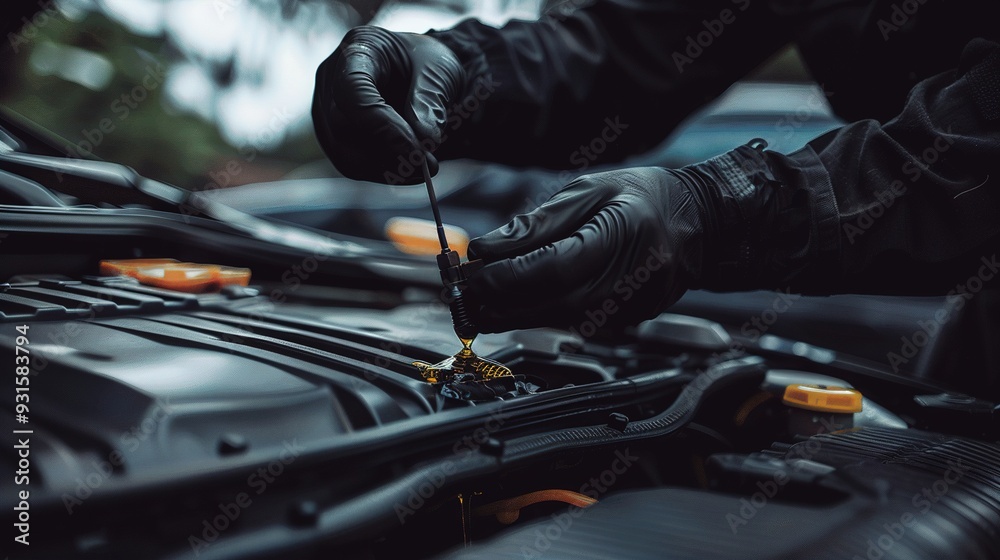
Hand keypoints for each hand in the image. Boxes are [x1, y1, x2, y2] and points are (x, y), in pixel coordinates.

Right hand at [312, 26, 464, 183]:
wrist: (415, 72)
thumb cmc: (425, 64)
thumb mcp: (439, 69)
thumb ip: (431, 99)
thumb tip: (424, 138)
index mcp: (357, 50)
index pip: (352, 90)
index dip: (382, 124)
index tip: (417, 148)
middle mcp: (330, 80)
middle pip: (343, 125)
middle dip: (388, 151)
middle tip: (427, 164)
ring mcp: (325, 111)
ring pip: (345, 153)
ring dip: (387, 168)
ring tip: (424, 167)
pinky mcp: (333, 138)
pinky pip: (351, 165)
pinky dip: (383, 173)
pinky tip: (409, 171)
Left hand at [465, 167, 712, 333]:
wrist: (696, 226)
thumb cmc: (644, 198)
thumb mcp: (589, 191)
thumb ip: (537, 223)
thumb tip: (487, 247)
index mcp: (620, 236)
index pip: (552, 267)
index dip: (507, 276)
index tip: (471, 274)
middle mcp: (627, 279)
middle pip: (550, 304)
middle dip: (498, 304)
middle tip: (462, 297)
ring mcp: (628, 307)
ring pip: (555, 319)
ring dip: (510, 314)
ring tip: (475, 302)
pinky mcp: (622, 322)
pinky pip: (569, 321)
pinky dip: (536, 314)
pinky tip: (513, 303)